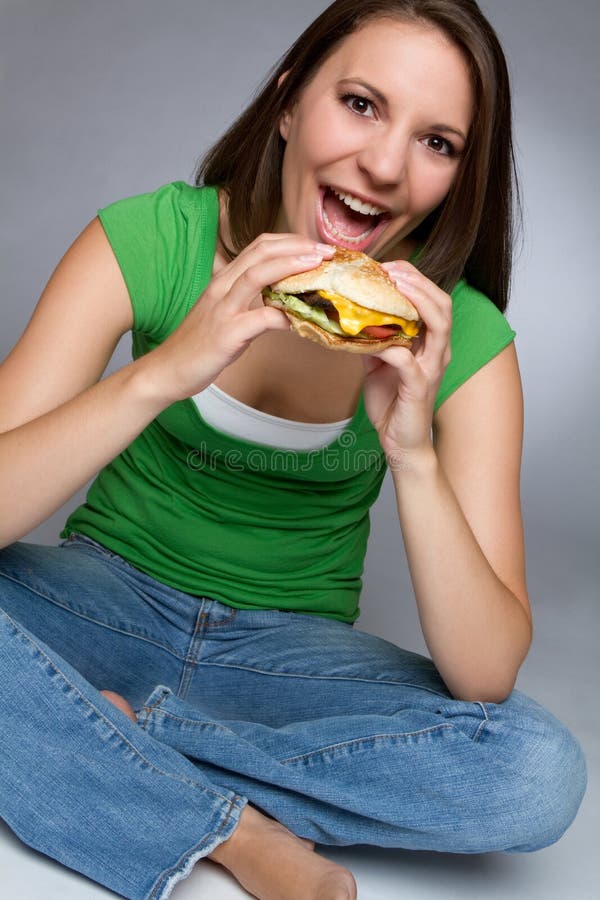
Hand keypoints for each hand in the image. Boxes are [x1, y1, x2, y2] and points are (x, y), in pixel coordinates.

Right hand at [146, 234, 334, 402]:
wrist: (169, 369)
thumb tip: (286, 302)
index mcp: (224, 280)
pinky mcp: (225, 334)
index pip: (259, 247)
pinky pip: (258, 319)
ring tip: (318, 267)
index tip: (316, 246)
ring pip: (258, 275)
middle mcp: (222, 288)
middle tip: (326, 252)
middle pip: (261, 252)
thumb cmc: (200, 345)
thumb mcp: (227, 315)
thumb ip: (252, 303)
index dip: (290, 241)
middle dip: (297, 247)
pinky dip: (281, 316)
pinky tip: (297, 320)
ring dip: (292, 266)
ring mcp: (223, 309)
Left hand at [361, 261, 451, 460]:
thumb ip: (371, 337)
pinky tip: (373, 339)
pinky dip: (391, 347)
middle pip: (442, 304)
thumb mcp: (377, 361)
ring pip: (438, 325)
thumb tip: (348, 313)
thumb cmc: (391, 401)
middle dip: (417, 281)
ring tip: (393, 287)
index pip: (434, 299)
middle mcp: (438, 352)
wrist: (399, 441)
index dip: (414, 278)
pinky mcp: (419, 388)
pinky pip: (409, 362)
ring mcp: (431, 369)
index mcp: (430, 342)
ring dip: (416, 302)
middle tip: (389, 270)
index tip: (387, 265)